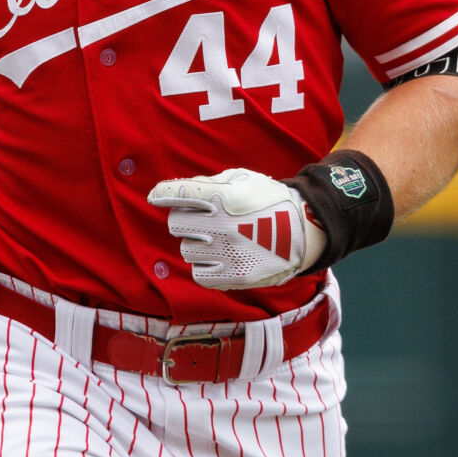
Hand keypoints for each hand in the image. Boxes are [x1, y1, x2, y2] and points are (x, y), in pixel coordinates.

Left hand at [147, 168, 327, 288]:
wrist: (302, 231)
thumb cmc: (267, 200)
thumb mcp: (242, 179)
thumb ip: (208, 183)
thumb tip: (173, 191)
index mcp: (225, 197)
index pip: (182, 193)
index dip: (164, 193)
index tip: (155, 195)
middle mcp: (223, 226)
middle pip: (176, 224)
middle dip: (185, 219)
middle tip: (201, 220)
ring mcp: (228, 253)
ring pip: (186, 250)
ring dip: (195, 243)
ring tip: (216, 239)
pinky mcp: (234, 276)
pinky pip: (198, 274)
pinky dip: (204, 265)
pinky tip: (218, 257)